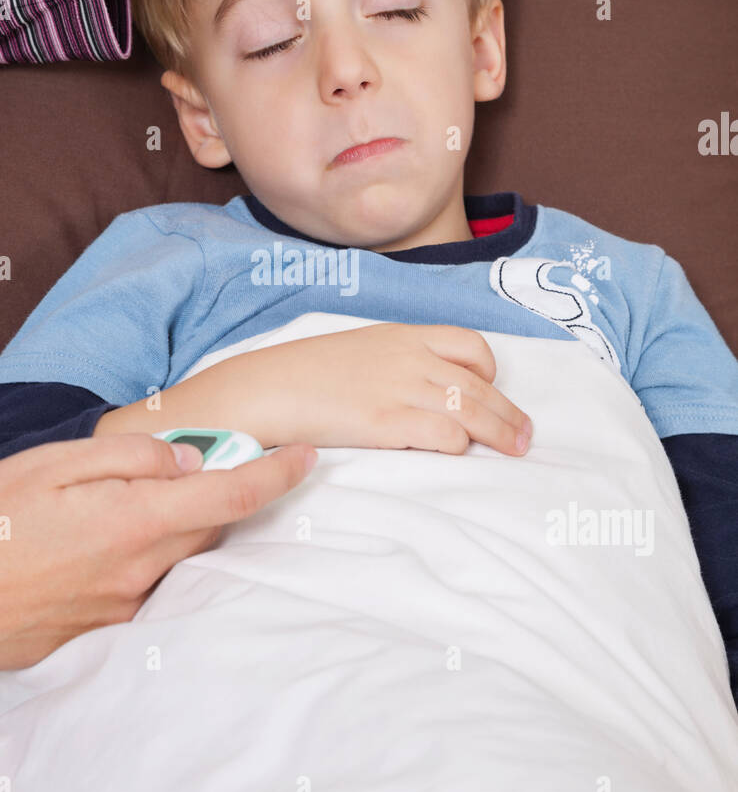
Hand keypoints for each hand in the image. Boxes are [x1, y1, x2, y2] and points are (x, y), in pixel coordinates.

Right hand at [0, 434, 316, 671]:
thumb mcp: (53, 461)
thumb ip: (130, 456)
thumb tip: (188, 459)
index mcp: (133, 520)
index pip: (231, 495)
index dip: (279, 474)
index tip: (308, 457)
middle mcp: (141, 571)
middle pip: (212, 527)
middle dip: (226, 493)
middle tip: (210, 464)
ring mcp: (124, 608)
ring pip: (181, 559)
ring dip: (182, 529)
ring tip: (140, 505)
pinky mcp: (103, 631)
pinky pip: (148, 589)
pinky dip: (149, 561)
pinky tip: (109, 546)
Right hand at [231, 323, 532, 455]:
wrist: (266, 388)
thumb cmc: (303, 375)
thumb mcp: (357, 351)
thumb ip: (392, 363)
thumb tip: (418, 388)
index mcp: (402, 336)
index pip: (469, 345)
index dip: (490, 371)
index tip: (493, 392)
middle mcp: (409, 359)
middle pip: (480, 383)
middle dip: (510, 413)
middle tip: (526, 436)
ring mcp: (399, 389)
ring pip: (472, 410)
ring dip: (500, 433)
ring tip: (516, 449)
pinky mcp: (387, 422)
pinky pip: (443, 435)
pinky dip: (459, 446)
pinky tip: (459, 454)